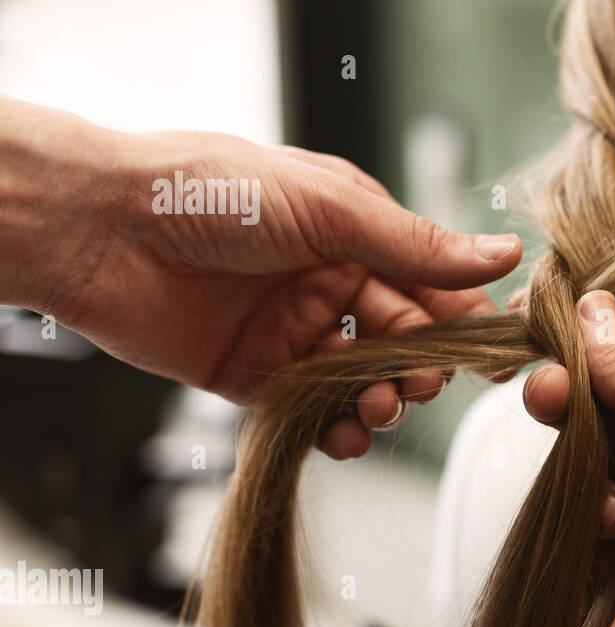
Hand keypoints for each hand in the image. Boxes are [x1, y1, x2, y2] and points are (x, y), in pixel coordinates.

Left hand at [0, 98, 520, 458]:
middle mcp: (329, 282)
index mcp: (354, 233)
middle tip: (424, 381)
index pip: (430, 282)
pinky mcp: (252, 375)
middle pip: (401, 337)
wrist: (100, 229)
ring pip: (361, 379)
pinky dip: (335, 428)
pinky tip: (347, 434)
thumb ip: (416, 246)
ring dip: (382, 399)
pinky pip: (310, 411)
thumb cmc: (209, 191)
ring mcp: (292, 331)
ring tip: (380, 406)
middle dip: (421, 364)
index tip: (495, 352)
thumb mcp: (330, 208)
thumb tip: (501, 254)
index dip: (464, 317)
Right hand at [520, 291, 614, 626]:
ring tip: (609, 506)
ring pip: (599, 478)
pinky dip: (591, 532)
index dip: (600, 359)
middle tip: (545, 400)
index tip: (549, 342)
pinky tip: (609, 543)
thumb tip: (595, 308)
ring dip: (590, 483)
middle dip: (577, 412)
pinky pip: (592, 532)